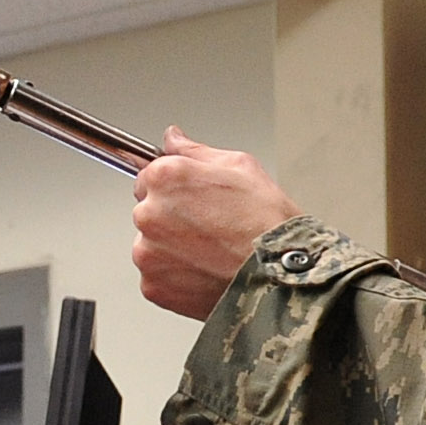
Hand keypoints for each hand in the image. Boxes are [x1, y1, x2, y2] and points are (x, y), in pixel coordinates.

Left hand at [129, 129, 301, 319]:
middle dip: (171, 217)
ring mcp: (147, 253)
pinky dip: (175, 277)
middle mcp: (149, 214)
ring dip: (171, 248)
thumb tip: (173, 138)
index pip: (148, 177)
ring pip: (150, 246)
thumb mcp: (239, 166)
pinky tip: (204, 270)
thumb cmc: (265, 221)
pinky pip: (156, 277)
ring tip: (210, 252)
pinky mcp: (152, 286)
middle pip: (147, 211)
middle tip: (209, 226)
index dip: (173, 188)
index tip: (190, 199)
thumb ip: (195, 151)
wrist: (278, 274)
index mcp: (165, 178)